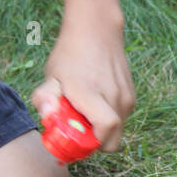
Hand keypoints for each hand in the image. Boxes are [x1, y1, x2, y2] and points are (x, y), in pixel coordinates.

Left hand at [31, 19, 134, 152]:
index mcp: (92, 95)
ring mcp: (127, 96)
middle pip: (113, 141)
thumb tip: (47, 117)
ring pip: (119, 131)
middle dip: (96, 143)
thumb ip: (44, 98)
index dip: (90, 145)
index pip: (105, 134)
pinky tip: (96, 102)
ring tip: (86, 112)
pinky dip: (109, 118)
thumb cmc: (69, 55)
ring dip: (103, 129)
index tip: (75, 140)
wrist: (96, 30)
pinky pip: (122, 117)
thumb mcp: (51, 76)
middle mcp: (115, 98)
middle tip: (79, 131)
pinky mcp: (132, 94)